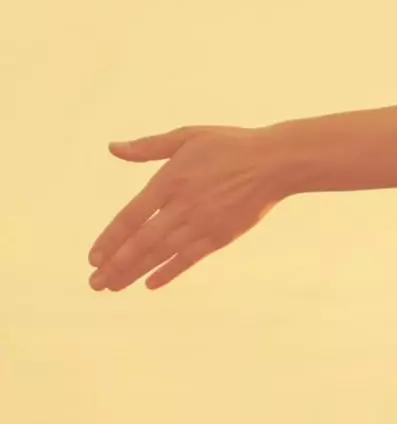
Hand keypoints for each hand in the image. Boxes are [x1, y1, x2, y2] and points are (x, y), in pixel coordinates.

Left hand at [88, 126, 290, 291]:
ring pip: (162, 254)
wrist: (276, 162)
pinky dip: (170, 272)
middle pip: (142, 242)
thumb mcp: (188, 136)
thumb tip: (113, 148)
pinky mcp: (222, 235)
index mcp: (171, 181)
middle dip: (115, 265)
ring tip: (112, 286)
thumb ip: (149, 147)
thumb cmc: (231, 145)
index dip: (110, 239)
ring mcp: (204, 223)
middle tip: (94, 282)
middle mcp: (183, 206)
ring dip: (135, 272)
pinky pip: (190, 258)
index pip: (131, 217)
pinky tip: (151, 283)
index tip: (93, 257)